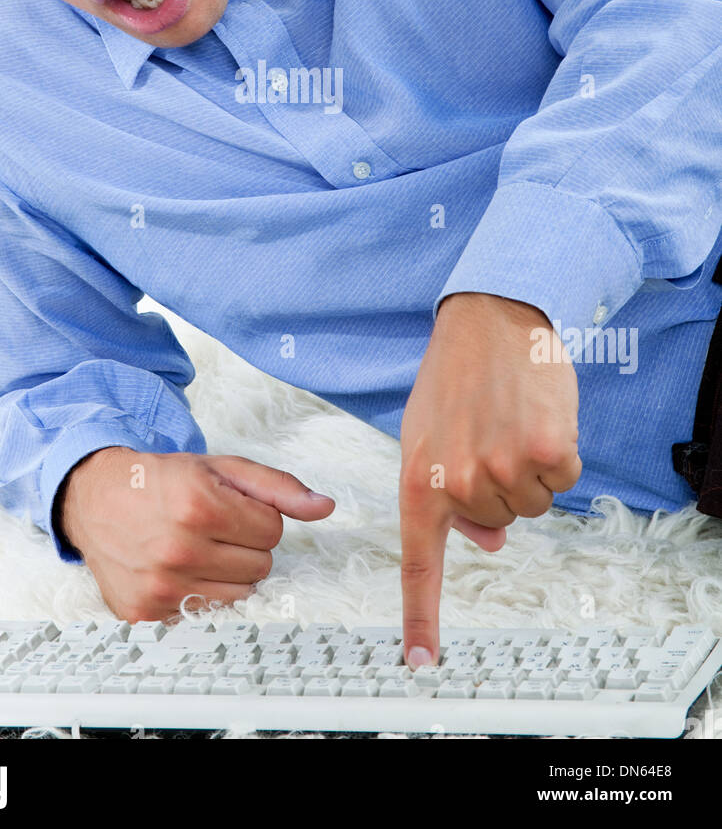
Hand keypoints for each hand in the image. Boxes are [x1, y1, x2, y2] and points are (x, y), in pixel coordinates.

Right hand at [57, 447, 334, 621]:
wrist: (95, 498)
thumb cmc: (162, 480)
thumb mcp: (220, 468)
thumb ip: (276, 487)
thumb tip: (325, 507)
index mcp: (199, 506)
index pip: (273, 532)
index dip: (256, 517)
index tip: (229, 507)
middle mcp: (178, 550)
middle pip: (260, 566)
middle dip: (244, 544)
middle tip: (211, 526)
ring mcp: (160, 587)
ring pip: (239, 595)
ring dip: (226, 572)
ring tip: (195, 546)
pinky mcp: (146, 613)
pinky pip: (205, 613)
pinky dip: (198, 593)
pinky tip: (175, 567)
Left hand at [399, 292, 580, 667]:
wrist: (489, 317)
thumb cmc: (455, 375)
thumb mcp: (428, 434)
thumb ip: (444, 490)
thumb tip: (486, 539)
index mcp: (418, 480)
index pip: (419, 564)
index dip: (420, 618)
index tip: (419, 663)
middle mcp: (456, 483)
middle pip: (498, 523)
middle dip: (498, 486)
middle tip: (487, 434)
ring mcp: (501, 470)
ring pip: (532, 505)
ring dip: (529, 469)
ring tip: (508, 421)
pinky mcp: (545, 452)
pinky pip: (562, 478)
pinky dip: (558, 452)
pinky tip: (536, 415)